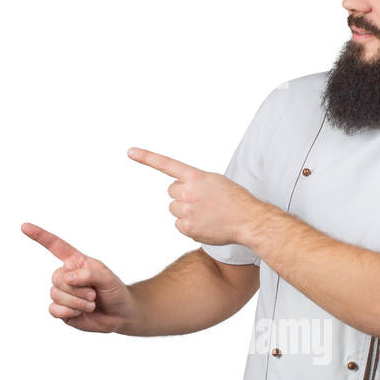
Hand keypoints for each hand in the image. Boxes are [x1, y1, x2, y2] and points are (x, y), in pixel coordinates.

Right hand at [20, 222, 133, 332]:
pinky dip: (69, 312)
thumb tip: (66, 278)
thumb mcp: (107, 277)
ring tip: (91, 303)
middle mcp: (65, 275)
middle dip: (78, 289)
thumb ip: (89, 273)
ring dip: (77, 302)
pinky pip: (54, 310)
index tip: (24, 226)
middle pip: (57, 278)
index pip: (54, 245)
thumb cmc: (114, 290)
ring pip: (56, 295)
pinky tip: (79, 313)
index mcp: (74, 261)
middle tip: (94, 294)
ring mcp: (61, 293)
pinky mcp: (60, 310)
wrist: (119, 315)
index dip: (39, 235)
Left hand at [126, 146, 258, 245]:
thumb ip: (195, 182)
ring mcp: (186, 211)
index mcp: (195, 177)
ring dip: (185, 211)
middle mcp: (188, 192)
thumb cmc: (235, 200)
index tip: (130, 152)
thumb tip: (180, 191)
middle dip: (183, 195)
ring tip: (206, 212)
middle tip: (202, 200)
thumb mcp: (214, 181)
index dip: (146, 158)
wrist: (248, 220)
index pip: (166, 164)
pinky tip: (205, 223)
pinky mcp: (187, 228)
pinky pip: (179, 225)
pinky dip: (189, 225)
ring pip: (174, 209)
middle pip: (172, 192)